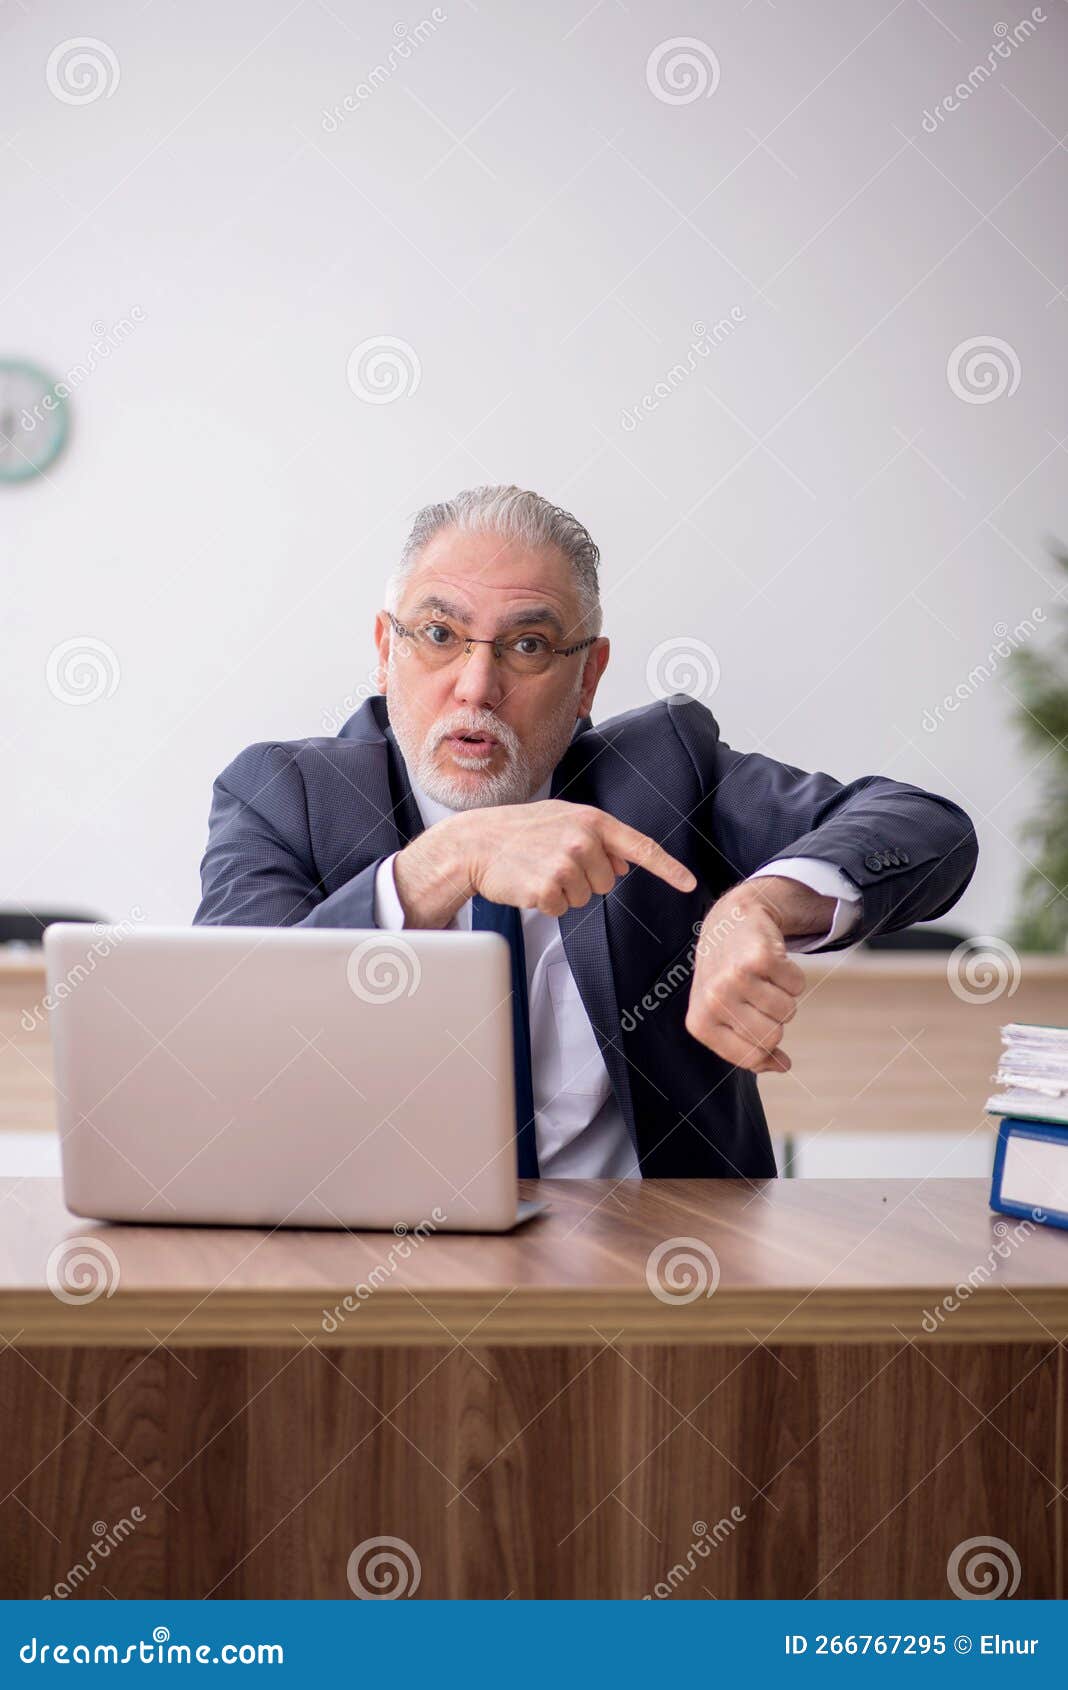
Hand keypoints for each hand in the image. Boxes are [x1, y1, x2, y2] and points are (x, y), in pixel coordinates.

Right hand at [393, 799, 695, 925]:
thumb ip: (598, 837)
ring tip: (538, 869)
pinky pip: (561, 909)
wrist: (475, 842)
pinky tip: (528, 883)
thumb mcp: (562, 819)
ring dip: (564, 891)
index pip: (641, 847)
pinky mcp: (547, 888)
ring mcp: (566, 864)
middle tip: (553, 861)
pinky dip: (546, 902)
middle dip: (584, 878)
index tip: (689, 883)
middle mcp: (583, 840)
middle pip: (608, 882)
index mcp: (592, 821)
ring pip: (585, 898)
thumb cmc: (519, 830)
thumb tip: (626, 863)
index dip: (668, 869)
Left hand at [685, 886, 807, 1072]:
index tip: (758, 1022)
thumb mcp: (725, 1014)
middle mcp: (714, 1001)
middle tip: (758, 994)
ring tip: (762, 977)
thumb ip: (750, 1046)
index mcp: (700, 1023)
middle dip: (775, 1020)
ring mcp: (734, 978)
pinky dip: (792, 975)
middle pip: (772, 1036)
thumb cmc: (727, 974)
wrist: (730, 920)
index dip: (765, 1046)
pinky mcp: (759, 957)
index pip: (751, 1056)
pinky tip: (771, 961)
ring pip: (787, 1011)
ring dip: (784, 995)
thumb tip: (782, 1066)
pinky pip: (797, 986)